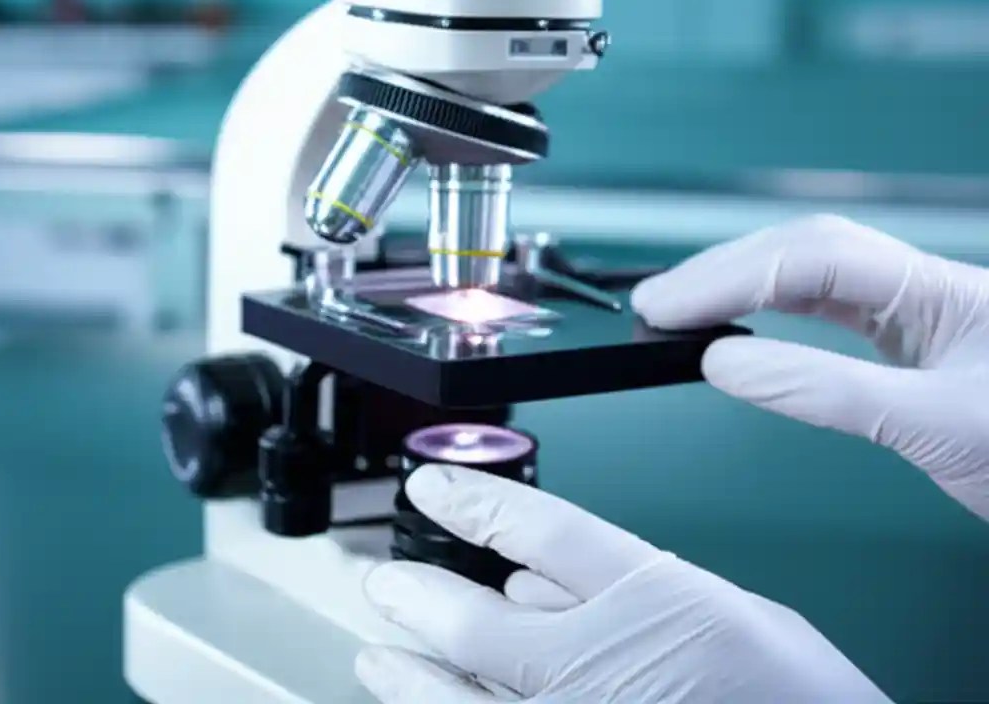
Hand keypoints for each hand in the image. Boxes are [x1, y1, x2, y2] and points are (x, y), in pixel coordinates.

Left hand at [355, 465, 889, 702]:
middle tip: (385, 584)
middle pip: (474, 626)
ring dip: (407, 677)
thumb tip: (528, 581)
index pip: (541, 531)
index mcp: (654, 601)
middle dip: (416, 597)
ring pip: (459, 703)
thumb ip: (619, 588)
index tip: (430, 484)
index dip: (473, 499)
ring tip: (375, 657)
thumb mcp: (721, 607)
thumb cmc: (789, 693)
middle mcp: (604, 668)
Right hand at [631, 215, 988, 521]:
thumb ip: (825, 389)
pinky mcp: (905, 339)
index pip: (809, 257)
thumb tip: (726, 365)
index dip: (729, 276)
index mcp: (936, 287)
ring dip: (737, 282)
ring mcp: (914, 308)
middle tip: (654, 305)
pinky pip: (823, 305)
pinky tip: (736, 320)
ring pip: (808, 270)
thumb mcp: (934, 424)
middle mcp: (920, 284)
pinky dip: (767, 308)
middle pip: (800, 248)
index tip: (668, 308)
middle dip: (720, 269)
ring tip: (677, 308)